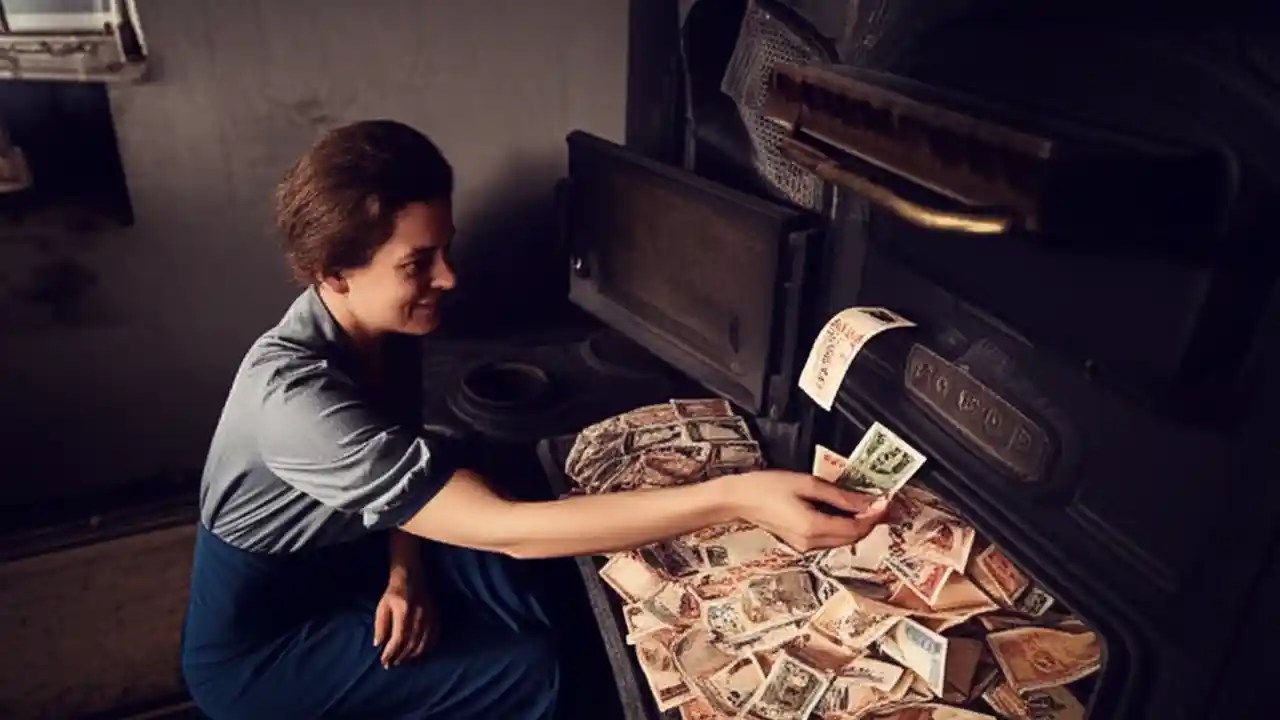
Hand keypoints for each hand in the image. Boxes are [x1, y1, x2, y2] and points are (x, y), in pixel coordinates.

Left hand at [373, 572, 435, 668]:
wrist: (411, 578)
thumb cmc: (393, 593)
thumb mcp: (382, 607)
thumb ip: (380, 625)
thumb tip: (378, 644)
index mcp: (404, 611)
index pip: (398, 638)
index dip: (391, 652)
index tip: (384, 661)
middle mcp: (419, 615)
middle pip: (411, 643)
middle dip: (400, 657)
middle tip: (391, 664)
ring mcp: (430, 616)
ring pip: (423, 643)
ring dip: (412, 656)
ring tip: (403, 661)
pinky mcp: (436, 617)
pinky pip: (434, 637)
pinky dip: (426, 648)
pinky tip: (418, 654)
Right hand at [717, 469, 888, 551]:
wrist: (738, 500)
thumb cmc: (767, 486)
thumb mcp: (806, 484)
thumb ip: (840, 495)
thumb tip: (869, 502)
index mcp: (814, 527)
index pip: (856, 528)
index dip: (875, 516)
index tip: (888, 500)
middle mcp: (812, 543)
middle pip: (852, 538)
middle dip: (871, 522)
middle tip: (883, 503)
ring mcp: (806, 547)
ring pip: (843, 540)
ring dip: (858, 525)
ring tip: (869, 505)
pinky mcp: (801, 544)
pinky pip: (831, 539)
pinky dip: (843, 527)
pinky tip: (847, 512)